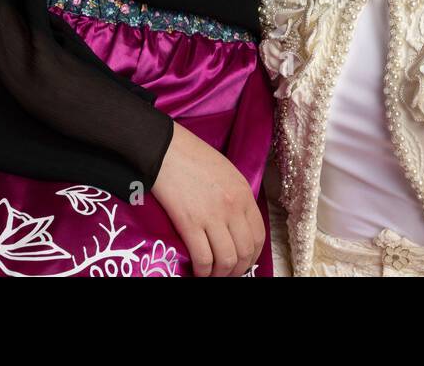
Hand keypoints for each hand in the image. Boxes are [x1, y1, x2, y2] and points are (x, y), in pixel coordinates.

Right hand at [150, 122, 265, 275]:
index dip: (252, 256)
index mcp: (243, 194)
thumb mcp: (226, 173)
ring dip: (220, 274)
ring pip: (226, 260)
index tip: (243, 263)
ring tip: (211, 275)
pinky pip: (203, 258)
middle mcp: (232, 207)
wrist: (165, 148)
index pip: (258, 235)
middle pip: (245, 252)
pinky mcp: (189, 223)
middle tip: (226, 273)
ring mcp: (212, 216)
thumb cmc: (192, 156)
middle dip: (237, 270)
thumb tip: (235, 224)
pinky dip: (202, 271)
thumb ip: (234, 198)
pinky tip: (197, 271)